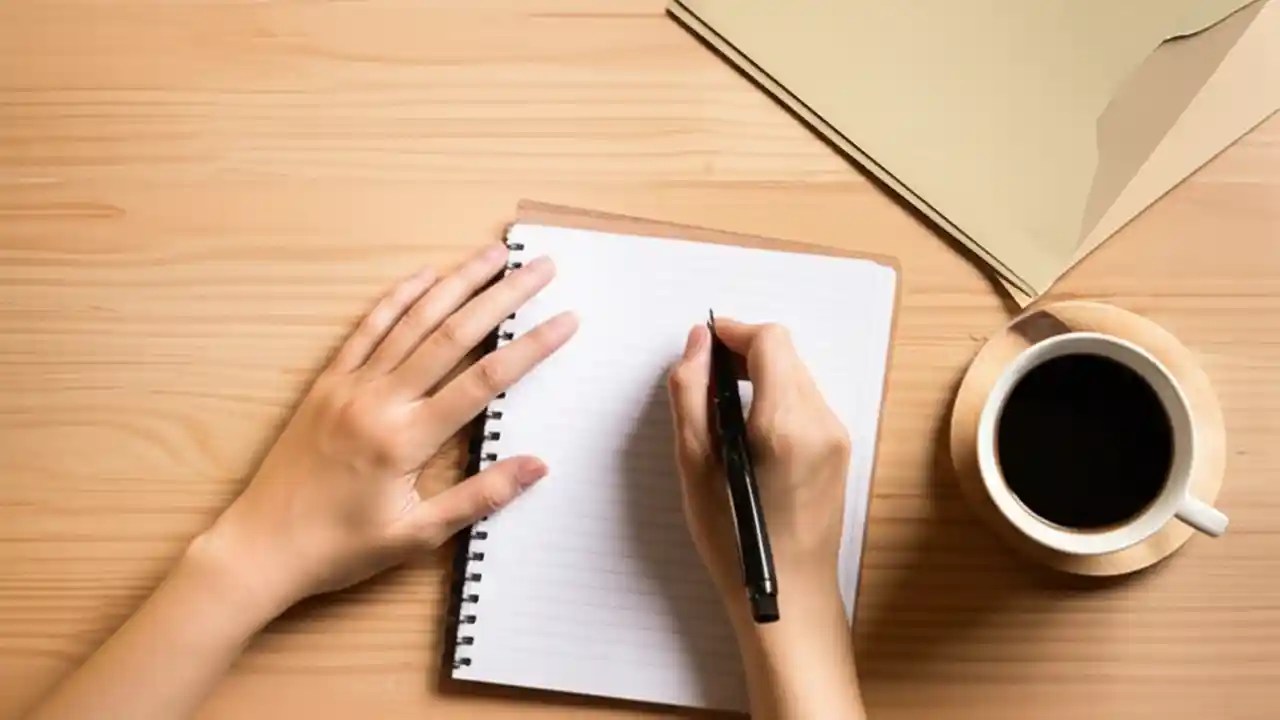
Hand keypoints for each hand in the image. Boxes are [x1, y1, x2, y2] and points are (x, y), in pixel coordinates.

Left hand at [193, 244, 577, 614]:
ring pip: (412, 320)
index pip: (484, 381)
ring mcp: (350, 386)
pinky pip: (366, 329)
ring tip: (494, 255)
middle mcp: (380, 400)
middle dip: (502, 296)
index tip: (565, 320)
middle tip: (538, 267)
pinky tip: (425, 276)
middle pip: (454, 334)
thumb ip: (479, 497)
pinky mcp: (326, 384)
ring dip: (456, 282)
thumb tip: (536, 466)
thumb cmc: (340, 548)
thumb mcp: (416, 536)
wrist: (261, 546)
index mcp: (406, 439)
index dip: (530, 346)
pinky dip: (397, 298)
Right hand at [667, 319, 863, 719]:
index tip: (703, 345)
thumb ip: (691, 395)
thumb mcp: (695, 466)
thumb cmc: (735, 541)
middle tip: (705, 378)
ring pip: (797, 376)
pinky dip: (777, 399)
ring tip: (723, 408)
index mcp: (786, 424)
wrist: (788, 596)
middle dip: (745, 353)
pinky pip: (807, 402)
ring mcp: (837, 437)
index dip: (734, 332)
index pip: (770, 341)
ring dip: (761, 375)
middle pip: (786, 355)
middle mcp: (822, 423)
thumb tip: (697, 344)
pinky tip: (750, 431)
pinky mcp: (840, 451)